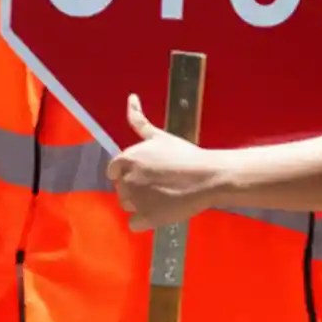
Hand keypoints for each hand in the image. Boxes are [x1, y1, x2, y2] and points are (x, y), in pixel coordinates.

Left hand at [105, 94, 226, 231]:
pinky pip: (134, 224)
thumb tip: (130, 97)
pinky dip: (145, 221)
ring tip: (162, 197)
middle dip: (136, 186)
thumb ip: (138, 120)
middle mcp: (126, 180)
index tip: (145, 173)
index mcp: (126, 159)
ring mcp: (136, 200)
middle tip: (159, 184)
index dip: (128, 172)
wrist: (208, 177)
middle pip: (121, 188)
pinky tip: (160, 212)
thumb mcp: (159, 136)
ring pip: (127, 205)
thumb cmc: (184, 154)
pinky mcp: (147, 218)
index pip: (113, 170)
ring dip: (140, 203)